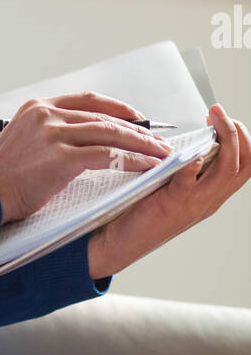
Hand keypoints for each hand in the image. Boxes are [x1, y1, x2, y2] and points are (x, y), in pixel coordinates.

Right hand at [0, 92, 171, 224]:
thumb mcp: (22, 144)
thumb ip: (48, 136)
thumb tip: (78, 143)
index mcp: (37, 108)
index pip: (88, 100)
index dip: (118, 108)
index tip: (138, 118)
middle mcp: (46, 114)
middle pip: (104, 116)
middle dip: (137, 129)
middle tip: (158, 140)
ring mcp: (53, 134)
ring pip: (110, 133)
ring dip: (140, 144)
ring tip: (159, 154)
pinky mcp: (60, 158)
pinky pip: (106, 156)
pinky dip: (130, 160)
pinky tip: (145, 166)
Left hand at [87, 104, 250, 278]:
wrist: (117, 242)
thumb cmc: (139, 210)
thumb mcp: (171, 186)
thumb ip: (182, 168)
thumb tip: (183, 139)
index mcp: (210, 195)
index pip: (245, 165)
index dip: (242, 139)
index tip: (226, 119)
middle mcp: (208, 200)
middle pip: (243, 165)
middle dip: (237, 132)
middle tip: (219, 112)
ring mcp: (193, 205)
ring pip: (227, 170)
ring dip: (225, 139)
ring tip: (213, 120)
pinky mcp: (171, 206)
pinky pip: (189, 184)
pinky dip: (193, 166)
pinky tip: (192, 152)